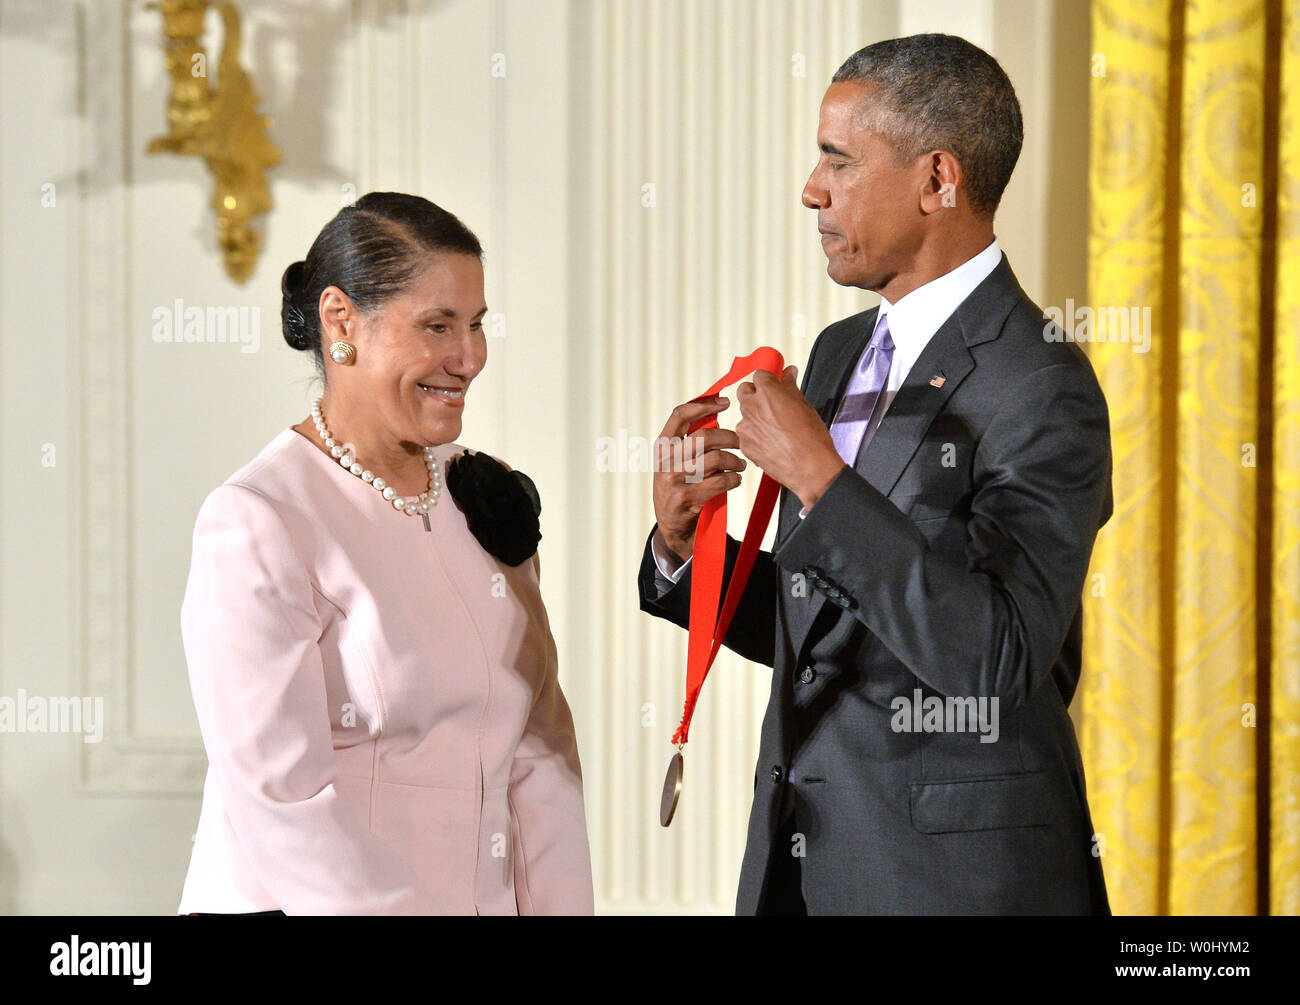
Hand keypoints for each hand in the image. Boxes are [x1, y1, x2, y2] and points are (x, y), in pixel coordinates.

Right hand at [652, 395, 747, 562]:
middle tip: (741, 442)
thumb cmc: (679, 486)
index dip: (704, 405)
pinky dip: (734, 479)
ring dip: (736, 461)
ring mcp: (675, 481)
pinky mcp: (688, 499)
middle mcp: (665, 461)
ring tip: (741, 464)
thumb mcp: (674, 461)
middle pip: (704, 436)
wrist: (671, 525)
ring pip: (716, 459)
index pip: (680, 415)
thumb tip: (716, 411)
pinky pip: (721, 481)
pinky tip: (735, 480)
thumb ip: (688, 440)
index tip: (725, 402)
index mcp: (662, 447)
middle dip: (729, 437)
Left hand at [734, 365, 845, 509]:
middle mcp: (752, 406)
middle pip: (745, 391)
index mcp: (767, 392)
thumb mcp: (805, 405)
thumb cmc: (812, 439)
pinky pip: (745, 434)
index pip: (759, 375)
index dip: (769, 381)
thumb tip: (788, 374)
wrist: (810, 468)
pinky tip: (771, 442)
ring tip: (775, 428)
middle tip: (771, 404)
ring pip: (745, 414)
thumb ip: (791, 386)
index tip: (774, 386)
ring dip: (755, 417)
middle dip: (756, 394)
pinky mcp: (744, 445)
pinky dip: (755, 436)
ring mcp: (745, 426)